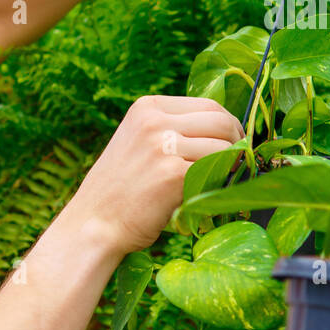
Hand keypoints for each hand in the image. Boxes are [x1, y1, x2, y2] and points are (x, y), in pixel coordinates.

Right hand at [69, 95, 244, 257]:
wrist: (93, 224)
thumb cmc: (119, 190)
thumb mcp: (139, 143)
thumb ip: (173, 131)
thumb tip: (226, 132)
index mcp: (147, 108)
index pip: (209, 105)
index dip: (228, 126)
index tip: (230, 145)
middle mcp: (154, 121)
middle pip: (221, 120)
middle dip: (236, 143)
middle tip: (235, 165)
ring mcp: (163, 146)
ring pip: (225, 147)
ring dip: (229, 168)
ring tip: (215, 184)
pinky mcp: (172, 174)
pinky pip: (217, 171)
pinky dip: (219, 185)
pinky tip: (206, 195)